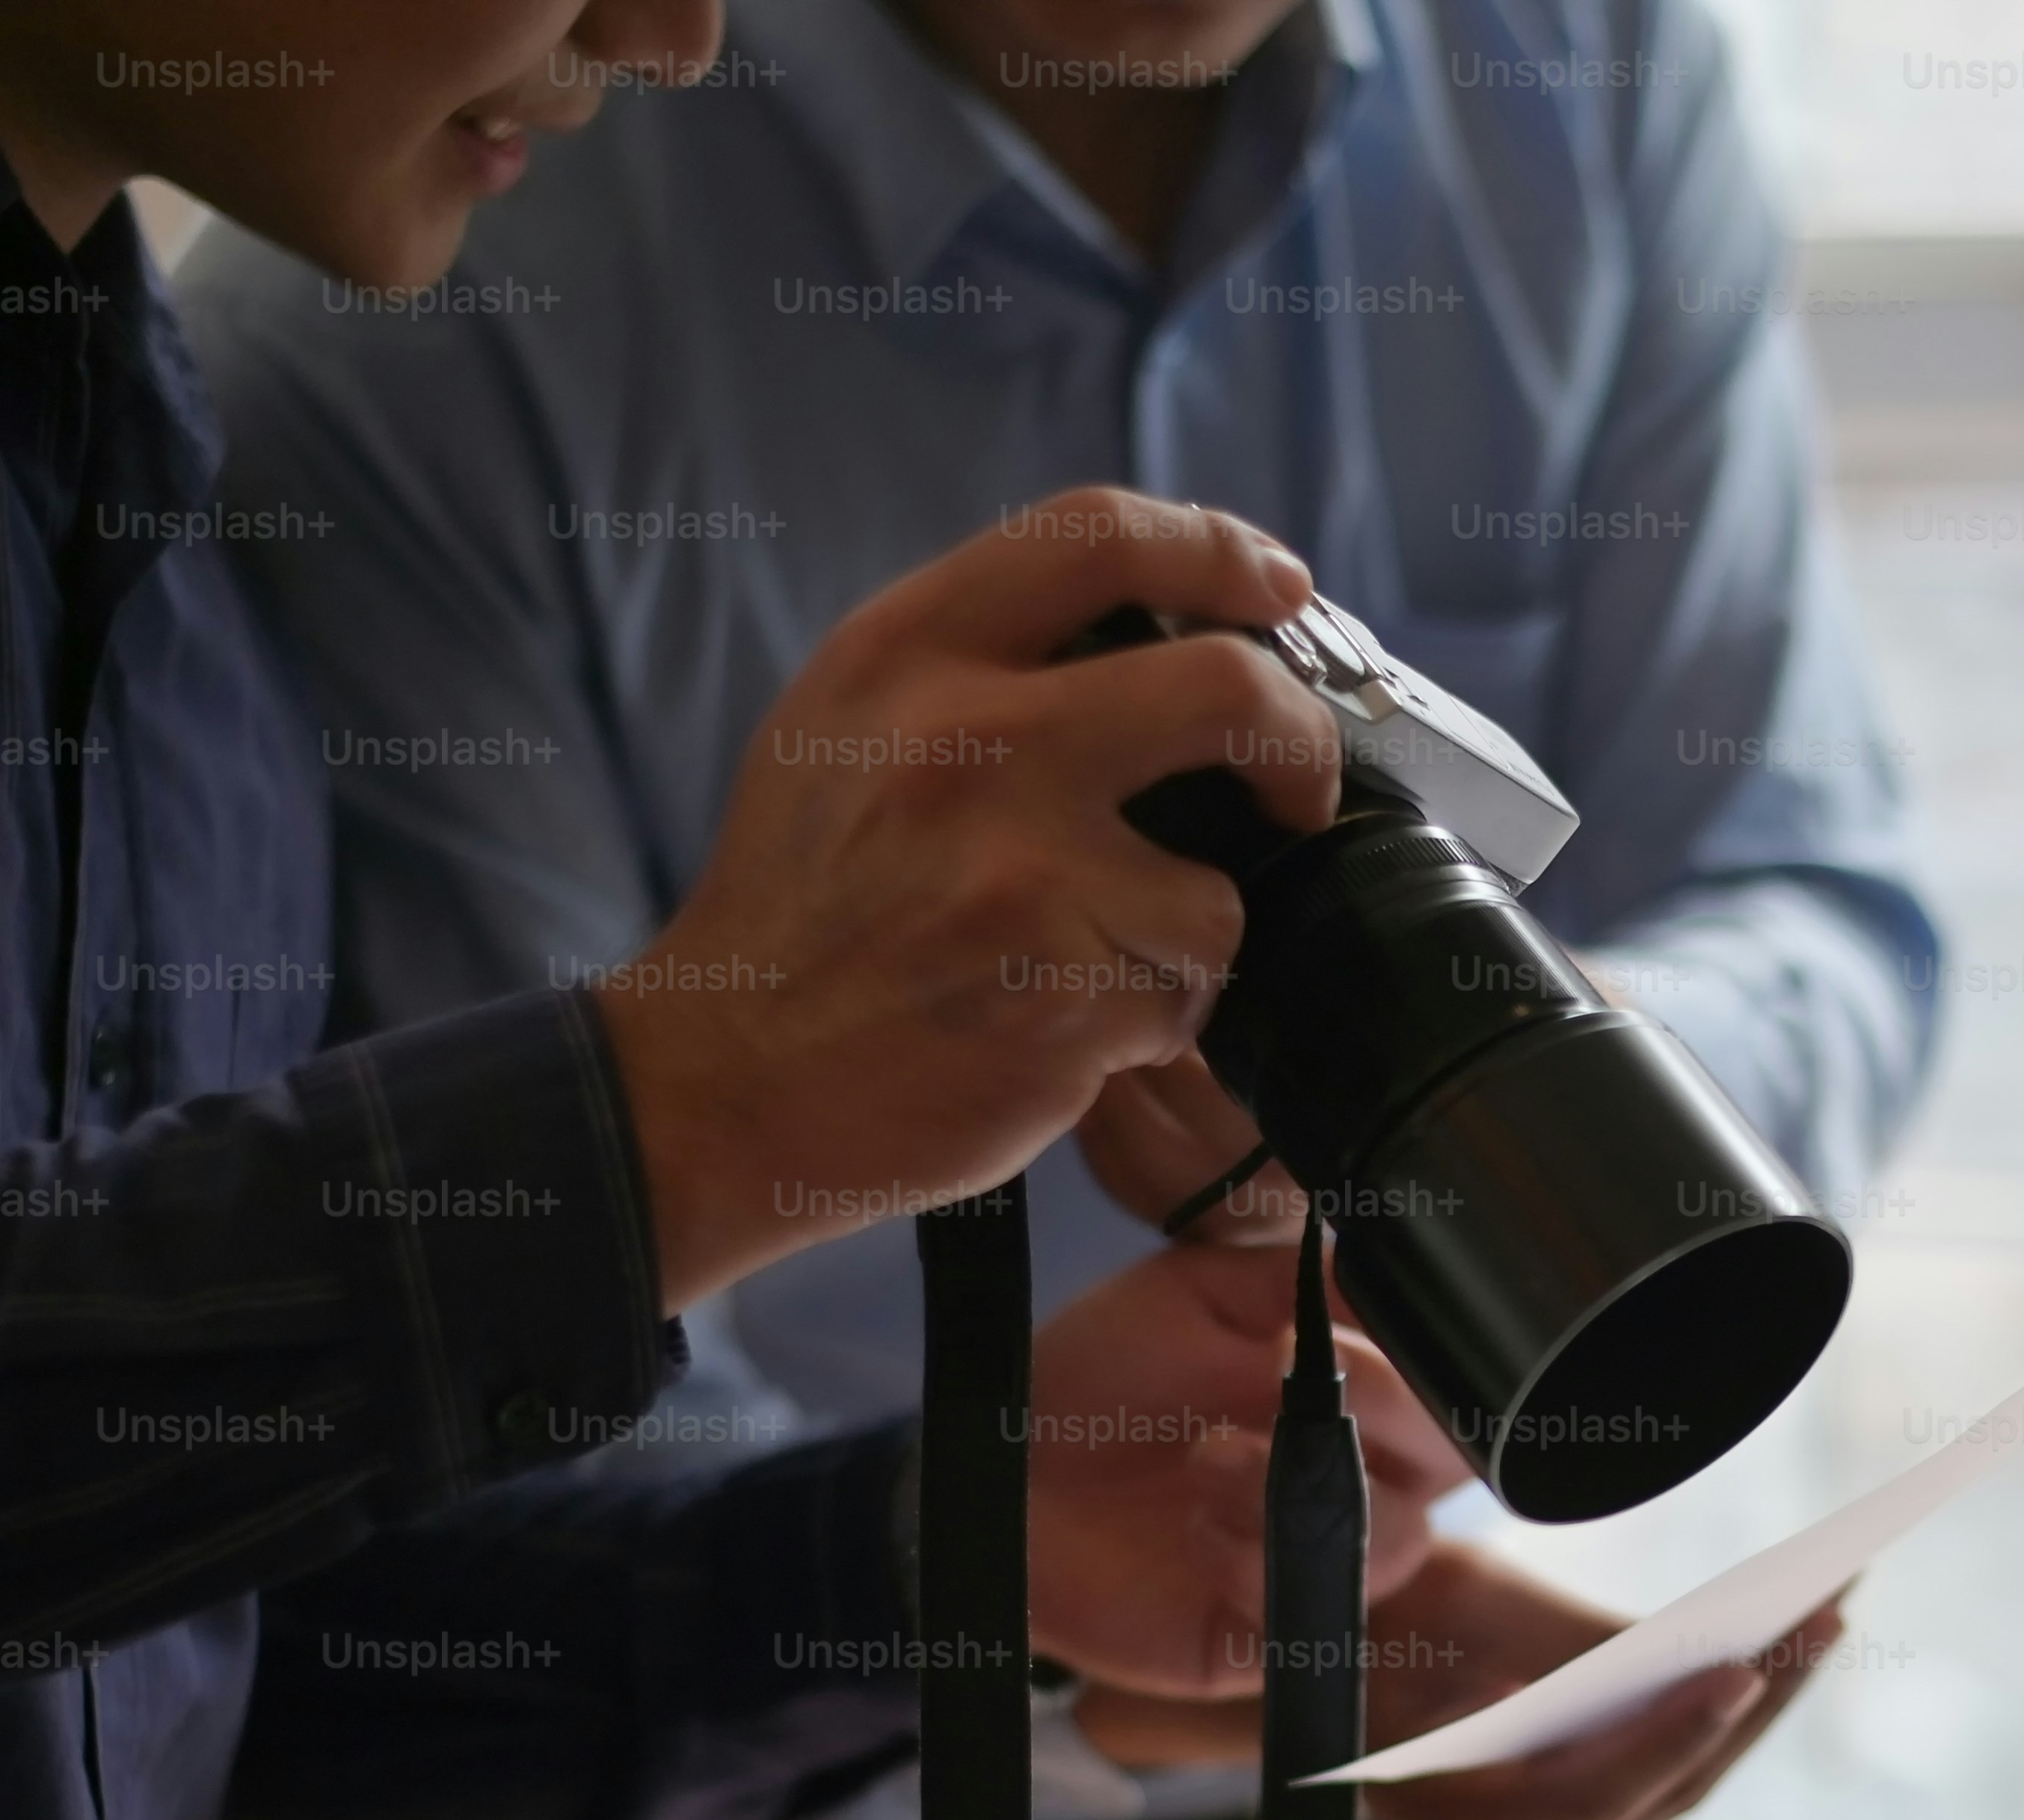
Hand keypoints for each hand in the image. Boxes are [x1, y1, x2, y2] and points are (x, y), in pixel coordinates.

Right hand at [597, 490, 1342, 1311]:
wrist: (725, 1079)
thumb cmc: (805, 907)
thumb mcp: (849, 726)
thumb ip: (981, 661)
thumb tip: (1170, 628)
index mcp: (907, 653)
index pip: (1099, 536)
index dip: (1219, 550)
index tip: (1281, 587)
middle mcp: (965, 742)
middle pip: (1226, 688)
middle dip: (1298, 740)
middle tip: (1296, 790)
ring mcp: (1018, 872)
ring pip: (1216, 890)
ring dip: (1185, 939)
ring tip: (1092, 964)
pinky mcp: (1063, 993)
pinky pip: (1185, 996)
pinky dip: (1154, 1023)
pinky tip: (1064, 1028)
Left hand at [1019, 1240, 1463, 1697]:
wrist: (1007, 1472)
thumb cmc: (1098, 1379)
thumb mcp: (1198, 1294)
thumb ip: (1298, 1279)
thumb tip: (1386, 1268)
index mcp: (1356, 1398)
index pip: (1450, 1391)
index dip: (1418, 1371)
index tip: (1343, 1345)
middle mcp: (1358, 1478)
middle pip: (1452, 1469)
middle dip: (1384, 1422)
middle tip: (1288, 1388)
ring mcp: (1318, 1557)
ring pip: (1399, 1546)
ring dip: (1300, 1491)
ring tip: (1208, 1463)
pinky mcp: (1269, 1631)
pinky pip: (1310, 1612)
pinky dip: (1253, 1564)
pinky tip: (1194, 1531)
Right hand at [1360, 1550, 1841, 1819]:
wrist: (1318, 1664)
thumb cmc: (1370, 1622)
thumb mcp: (1452, 1607)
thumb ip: (1557, 1642)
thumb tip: (1680, 1648)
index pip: (1585, 1798)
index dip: (1671, 1737)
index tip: (1742, 1669)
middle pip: (1664, 1794)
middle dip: (1755, 1700)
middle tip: (1828, 1610)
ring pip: (1685, 1784)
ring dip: (1763, 1698)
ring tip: (1829, 1608)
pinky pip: (1675, 1766)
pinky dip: (1731, 1701)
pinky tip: (1787, 1634)